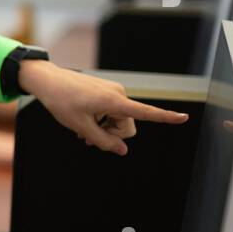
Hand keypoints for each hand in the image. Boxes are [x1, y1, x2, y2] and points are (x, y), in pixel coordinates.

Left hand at [17, 59, 188, 154]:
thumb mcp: (80, 127)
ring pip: (119, 121)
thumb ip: (103, 141)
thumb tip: (123, 151)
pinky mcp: (107, 92)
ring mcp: (113, 92)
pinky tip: (85, 122)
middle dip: (112, 135)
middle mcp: (118, 94)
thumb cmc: (62, 102)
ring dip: (104, 129)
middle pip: (127, 126)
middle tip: (88, 139)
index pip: (145, 112)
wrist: (48, 81)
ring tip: (82, 131)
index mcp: (114, 102)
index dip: (165, 117)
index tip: (184, 118)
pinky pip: (112, 112)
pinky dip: (101, 120)